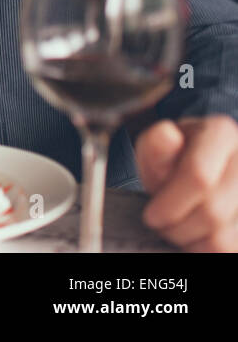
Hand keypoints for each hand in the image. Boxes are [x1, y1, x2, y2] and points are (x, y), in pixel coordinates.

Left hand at [136, 114, 237, 250]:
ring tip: (178, 227)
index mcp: (221, 133)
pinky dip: (207, 248)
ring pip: (224, 237)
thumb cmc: (172, 158)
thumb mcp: (156, 147)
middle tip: (161, 225)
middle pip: (212, 212)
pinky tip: (197, 234)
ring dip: (192, 241)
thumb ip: (156, 147)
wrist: (198, 168)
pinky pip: (231, 248)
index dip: (170, 204)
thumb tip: (165, 136)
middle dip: (177, 227)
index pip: (199, 176)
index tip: (151, 215)